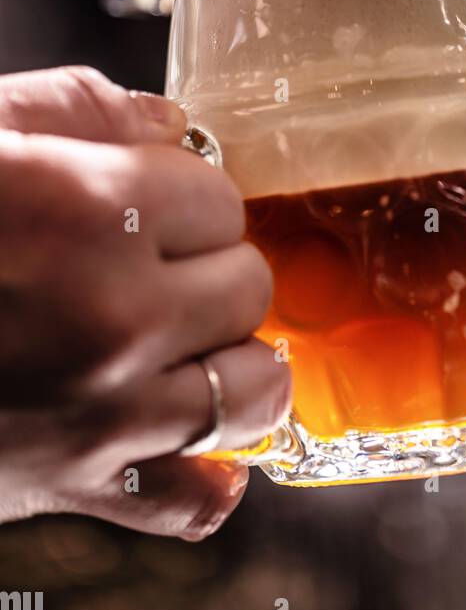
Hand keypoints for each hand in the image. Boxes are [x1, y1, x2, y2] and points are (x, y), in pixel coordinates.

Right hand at [0, 67, 290, 539]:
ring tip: (185, 339)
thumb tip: (168, 123)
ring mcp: (102, 412)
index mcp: (91, 212)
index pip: (220, 195)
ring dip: (227, 357)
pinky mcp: (71, 485)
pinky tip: (186, 439)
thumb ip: (81, 110)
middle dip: (208, 264)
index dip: (185, 192)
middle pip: (245, 284)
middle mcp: (115, 316)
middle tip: (157, 262)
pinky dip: (202, 475)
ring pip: (250, 386)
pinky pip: (188, 499)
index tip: (153, 198)